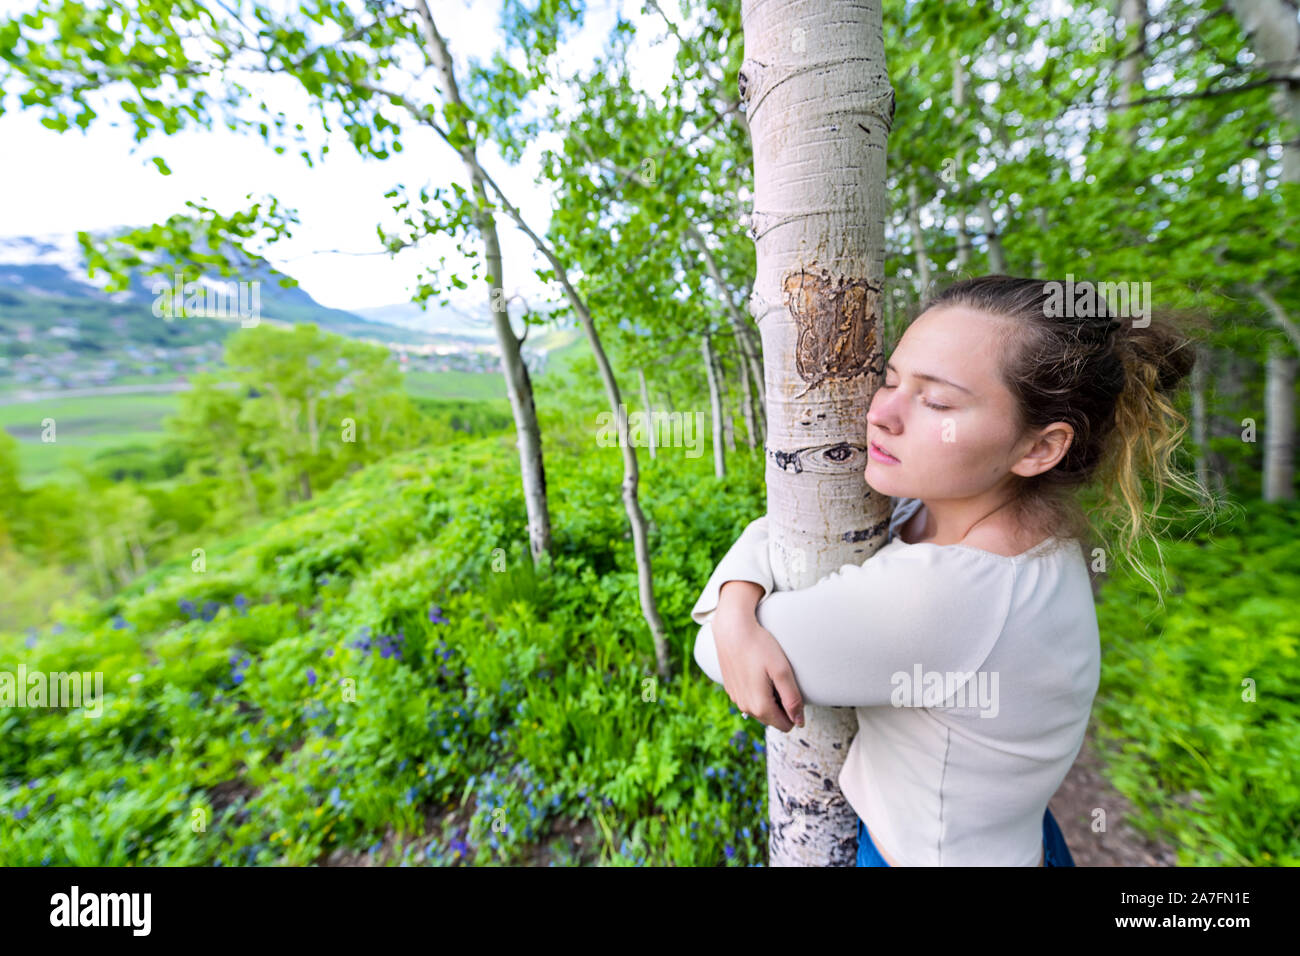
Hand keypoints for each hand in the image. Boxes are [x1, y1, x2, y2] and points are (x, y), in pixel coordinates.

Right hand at [713, 611, 804, 732]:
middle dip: (781, 704)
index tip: (790, 688)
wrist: (732, 628)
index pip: (786, 725)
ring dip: (768, 697)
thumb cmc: (759, 646)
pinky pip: (749, 699)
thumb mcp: (782, 671)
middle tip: (779, 679)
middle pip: (773, 719)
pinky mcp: (730, 689)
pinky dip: (756, 690)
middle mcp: (745, 708)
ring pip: (760, 710)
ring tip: (767, 673)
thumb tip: (799, 723)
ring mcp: (736, 699)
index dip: (794, 710)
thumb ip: (792, 699)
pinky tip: (755, 670)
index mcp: (760, 707)